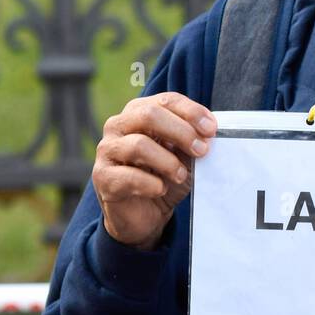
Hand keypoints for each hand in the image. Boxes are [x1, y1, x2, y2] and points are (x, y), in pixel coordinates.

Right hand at [93, 92, 216, 250]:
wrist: (143, 214)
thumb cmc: (163, 177)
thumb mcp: (183, 156)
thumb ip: (193, 141)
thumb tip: (209, 133)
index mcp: (139, 112)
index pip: (166, 100)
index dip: (191, 111)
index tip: (212, 129)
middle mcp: (119, 125)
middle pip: (149, 115)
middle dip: (181, 132)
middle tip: (202, 151)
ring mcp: (107, 150)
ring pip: (138, 145)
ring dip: (168, 162)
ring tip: (181, 175)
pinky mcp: (103, 176)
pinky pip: (128, 176)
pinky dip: (151, 184)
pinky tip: (161, 189)